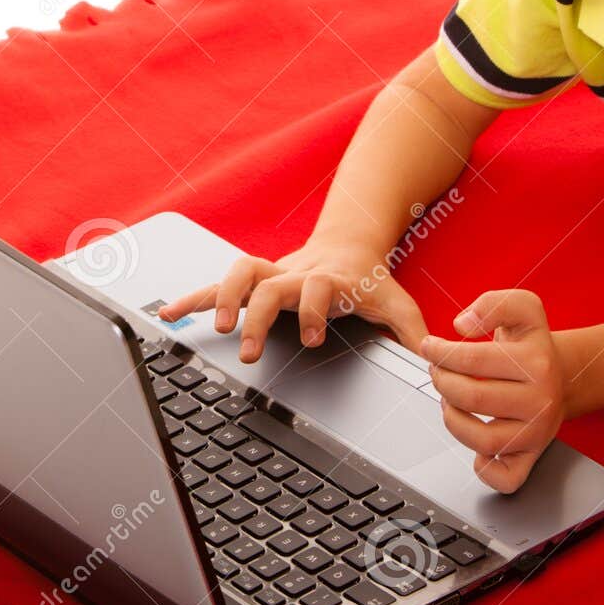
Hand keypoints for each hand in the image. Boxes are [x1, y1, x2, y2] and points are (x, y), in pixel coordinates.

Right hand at [156, 238, 428, 363]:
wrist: (349, 241)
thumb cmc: (369, 278)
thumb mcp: (396, 302)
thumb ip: (413, 332)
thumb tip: (435, 363)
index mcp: (328, 279)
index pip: (316, 288)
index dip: (312, 310)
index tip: (312, 339)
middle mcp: (294, 272)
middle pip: (268, 284)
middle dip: (254, 315)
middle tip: (247, 351)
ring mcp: (271, 273)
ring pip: (237, 273)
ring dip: (219, 297)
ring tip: (206, 326)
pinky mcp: (253, 280)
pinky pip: (216, 286)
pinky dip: (191, 298)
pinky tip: (168, 315)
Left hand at [420, 288, 565, 493]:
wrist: (562, 375)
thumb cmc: (532, 344)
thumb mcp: (522, 307)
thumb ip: (492, 303)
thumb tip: (462, 325)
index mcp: (536, 363)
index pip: (472, 360)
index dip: (439, 352)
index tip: (429, 347)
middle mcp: (541, 401)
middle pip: (472, 398)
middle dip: (442, 381)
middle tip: (437, 372)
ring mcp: (537, 433)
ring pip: (482, 440)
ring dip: (451, 419)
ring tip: (448, 400)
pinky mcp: (532, 456)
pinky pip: (506, 478)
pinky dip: (485, 470)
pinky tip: (475, 446)